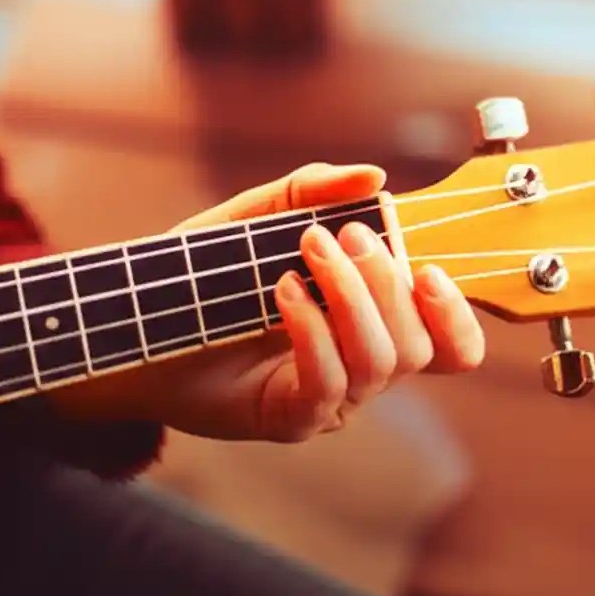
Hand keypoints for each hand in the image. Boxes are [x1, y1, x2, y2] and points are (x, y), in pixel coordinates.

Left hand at [60, 163, 484, 441]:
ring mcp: (329, 399)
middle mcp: (360, 367)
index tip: (427, 270)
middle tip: (339, 237)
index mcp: (372, 325)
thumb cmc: (205, 274)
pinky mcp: (290, 418)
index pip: (450, 345)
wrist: (137, 320)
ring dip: (351, 299)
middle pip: (419, 347)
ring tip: (305, 254)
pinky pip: (328, 385)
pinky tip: (283, 293)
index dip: (457, 316)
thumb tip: (373, 177)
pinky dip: (313, 331)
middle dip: (387, 283)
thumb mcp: (259, 216)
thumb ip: (313, 191)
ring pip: (381, 364)